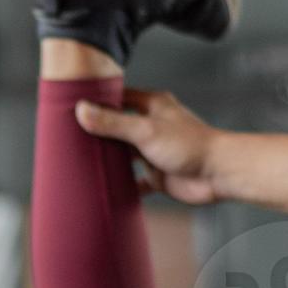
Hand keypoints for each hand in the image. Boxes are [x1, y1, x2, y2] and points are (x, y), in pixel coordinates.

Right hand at [73, 86, 220, 203]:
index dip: (97, 102)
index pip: (118, 98)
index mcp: (152, 106)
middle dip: (98, 133)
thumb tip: (81, 110)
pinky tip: (105, 189)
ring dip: (108, 159)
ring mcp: (154, 151)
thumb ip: (112, 122)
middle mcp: (152, 126)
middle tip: (68, 137)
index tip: (72, 107)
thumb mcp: (145, 131)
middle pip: (117, 126)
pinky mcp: (158, 174)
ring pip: (124, 154)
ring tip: (79, 162)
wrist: (218, 174)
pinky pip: (135, 180)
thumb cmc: (189, 146)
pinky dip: (122, 185)